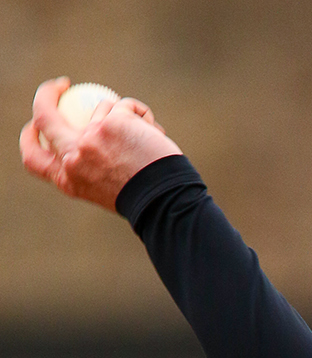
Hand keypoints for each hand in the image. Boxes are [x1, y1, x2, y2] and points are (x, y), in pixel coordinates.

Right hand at [19, 78, 181, 211]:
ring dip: (123, 116)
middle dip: (47, 92)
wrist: (167, 204)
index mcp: (67, 180)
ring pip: (100, 106)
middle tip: (62, 85)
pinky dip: (142, 115)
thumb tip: (80, 138)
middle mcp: (73, 158)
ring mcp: (90, 137)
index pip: (32, 156)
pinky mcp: (113, 121)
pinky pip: (126, 104)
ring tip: (145, 140)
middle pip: (44, 114)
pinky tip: (155, 133)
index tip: (35, 123)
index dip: (30, 136)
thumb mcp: (103, 188)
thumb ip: (88, 165)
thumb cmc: (143, 199)